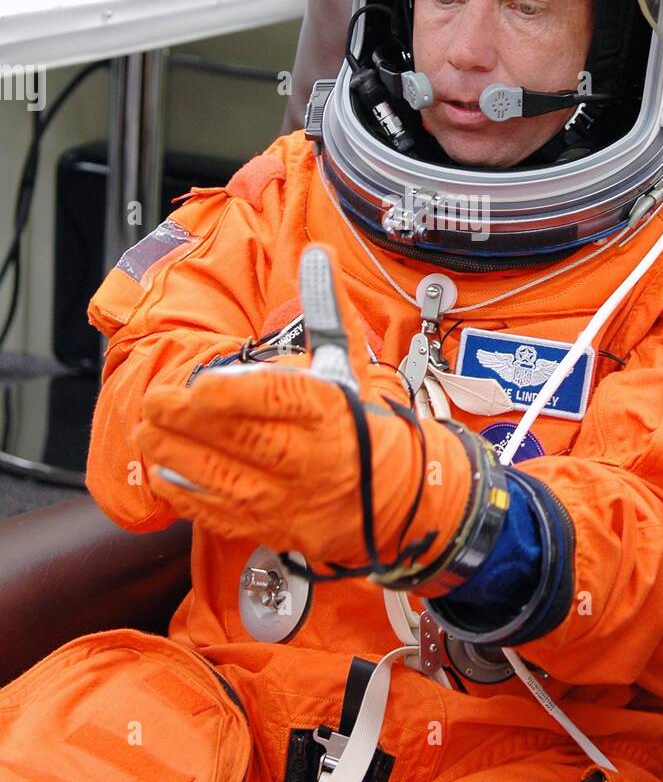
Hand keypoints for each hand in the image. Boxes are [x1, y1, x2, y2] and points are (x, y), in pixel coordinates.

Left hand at [135, 244, 476, 582]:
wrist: (393, 494)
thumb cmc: (363, 419)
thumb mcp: (350, 360)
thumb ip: (325, 308)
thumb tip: (318, 254)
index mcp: (332, 411)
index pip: (280, 400)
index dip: (236, 394)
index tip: (200, 384)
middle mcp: (312, 458)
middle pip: (244, 441)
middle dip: (191, 423)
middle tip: (156, 402)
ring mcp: (292, 498)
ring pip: (227, 480)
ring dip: (179, 457)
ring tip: (149, 433)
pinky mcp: (275, 527)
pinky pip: (226, 516)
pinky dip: (192, 497)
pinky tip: (166, 475)